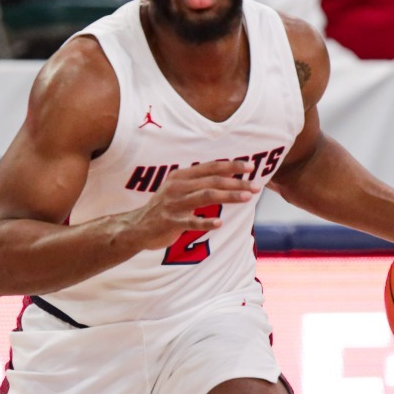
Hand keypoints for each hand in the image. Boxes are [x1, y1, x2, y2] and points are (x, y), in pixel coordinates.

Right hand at [124, 159, 256, 250]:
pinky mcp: (169, 222)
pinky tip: (219, 224)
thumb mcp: (179, 190)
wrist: (137, 227)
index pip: (210, 167)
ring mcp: (173, 204)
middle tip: (256, 187)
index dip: (231, 166)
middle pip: (212, 181)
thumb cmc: (165, 208)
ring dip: (228, 196)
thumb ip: (199, 183)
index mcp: (181, 176)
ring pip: (205, 197)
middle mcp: (177, 187)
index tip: (250, 168)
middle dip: (236, 183)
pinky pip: (190, 222)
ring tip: (247, 198)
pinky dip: (205, 222)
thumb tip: (229, 179)